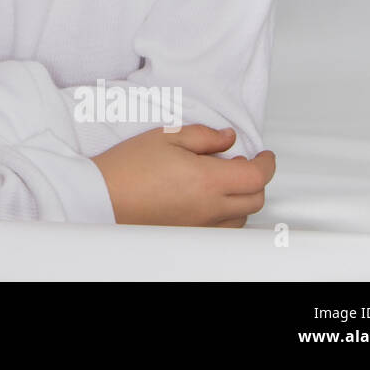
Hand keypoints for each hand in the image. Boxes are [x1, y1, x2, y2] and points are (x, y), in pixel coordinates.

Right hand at [90, 125, 274, 226]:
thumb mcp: (166, 136)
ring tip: (223, 182)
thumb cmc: (128, 166)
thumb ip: (203, 136)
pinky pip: (222, 229)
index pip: (257, 177)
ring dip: (242, 198)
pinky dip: (227, 215)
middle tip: (241, 163)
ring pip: (241, 217)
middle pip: (255, 199)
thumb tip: (227, 139)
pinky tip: (210, 201)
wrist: (102, 196)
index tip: (263, 155)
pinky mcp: (188, 234)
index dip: (267, 164)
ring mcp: (200, 225)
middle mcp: (210, 208)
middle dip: (256, 179)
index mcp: (208, 180)